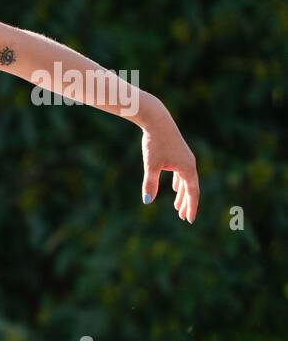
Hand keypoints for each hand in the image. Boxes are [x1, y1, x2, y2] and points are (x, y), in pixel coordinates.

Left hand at [140, 102, 198, 222]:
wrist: (157, 120)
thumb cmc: (154, 143)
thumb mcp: (151, 165)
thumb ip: (150, 184)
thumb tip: (147, 201)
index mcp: (187, 169)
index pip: (192, 193)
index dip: (191, 207)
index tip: (189, 220)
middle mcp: (190, 164)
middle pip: (191, 189)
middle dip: (187, 204)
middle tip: (184, 218)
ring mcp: (185, 159)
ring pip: (186, 181)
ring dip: (182, 194)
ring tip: (177, 207)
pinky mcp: (179, 154)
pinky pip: (182, 173)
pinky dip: (179, 183)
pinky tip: (175, 188)